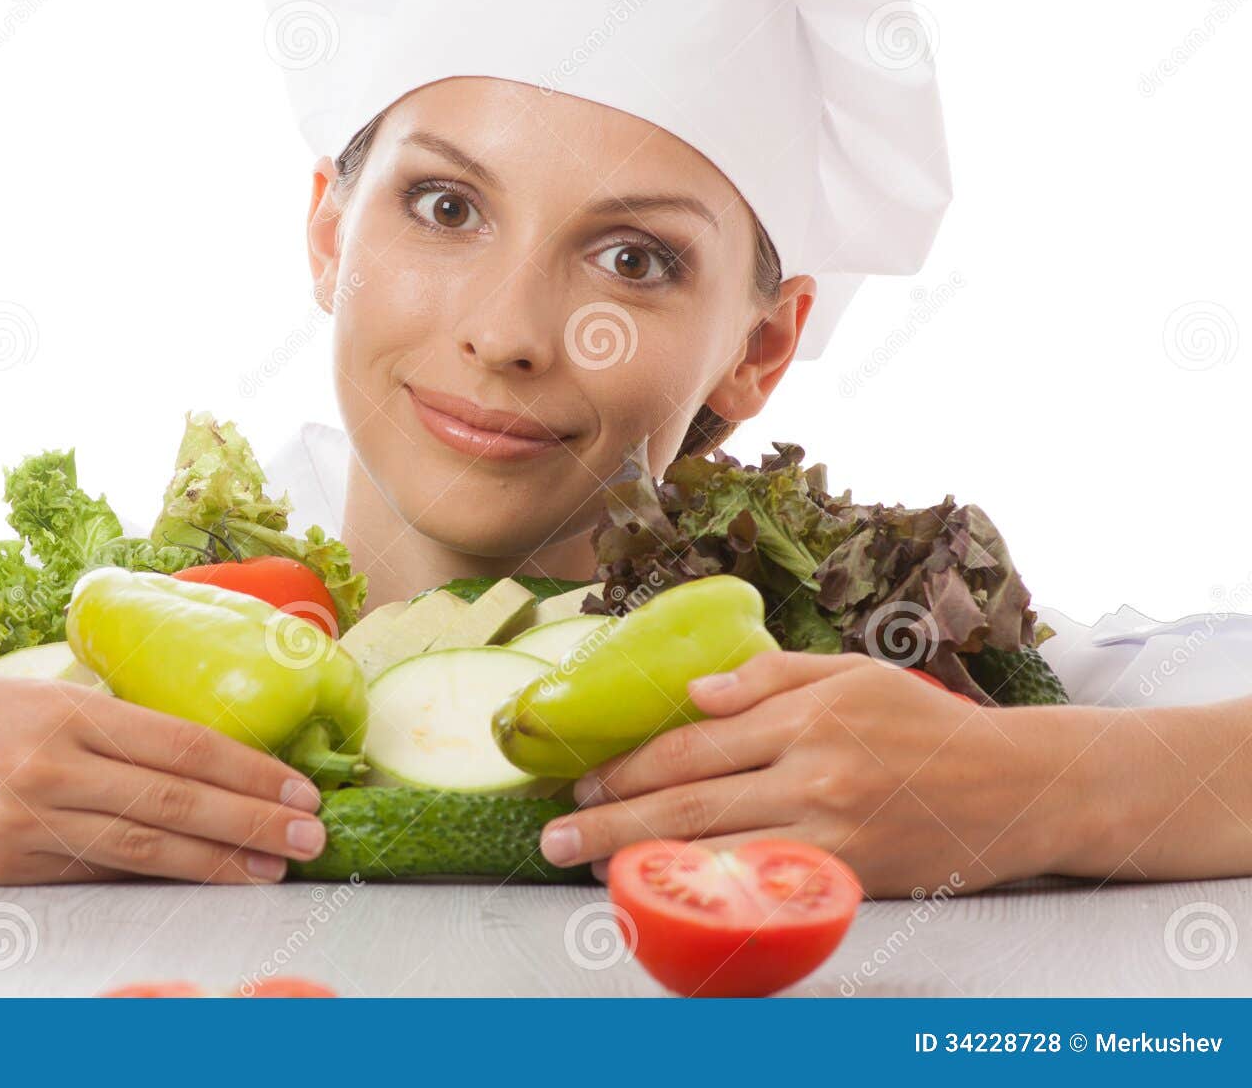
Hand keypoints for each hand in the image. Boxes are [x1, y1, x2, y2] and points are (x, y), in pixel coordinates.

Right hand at [0, 667, 327, 884]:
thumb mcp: (28, 695)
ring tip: (273, 867)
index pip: (183, 744)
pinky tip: (197, 881)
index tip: (299, 788)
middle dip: (255, 820)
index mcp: (66, 708)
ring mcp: (24, 821)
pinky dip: (152, 878)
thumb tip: (187, 756)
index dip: (250, 772)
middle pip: (178, 799)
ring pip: (144, 847)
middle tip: (313, 835)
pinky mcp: (0, 867)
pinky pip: (91, 872)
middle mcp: (52, 764)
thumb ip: (101, 725)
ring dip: (219, 861)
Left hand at [538, 651, 1087, 896]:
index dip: (626, 768)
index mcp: (804, 714)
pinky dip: (708, 894)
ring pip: (714, 852)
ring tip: (591, 869)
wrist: (1017, 788)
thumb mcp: (851, 673)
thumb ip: (768, 677)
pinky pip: (763, 887)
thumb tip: (692, 694)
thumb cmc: (925, 724)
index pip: (690, 745)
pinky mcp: (850, 878)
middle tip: (554, 837)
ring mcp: (831, 831)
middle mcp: (812, 772)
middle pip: (686, 803)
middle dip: (608, 822)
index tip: (580, 783)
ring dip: (642, 864)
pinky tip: (668, 897)